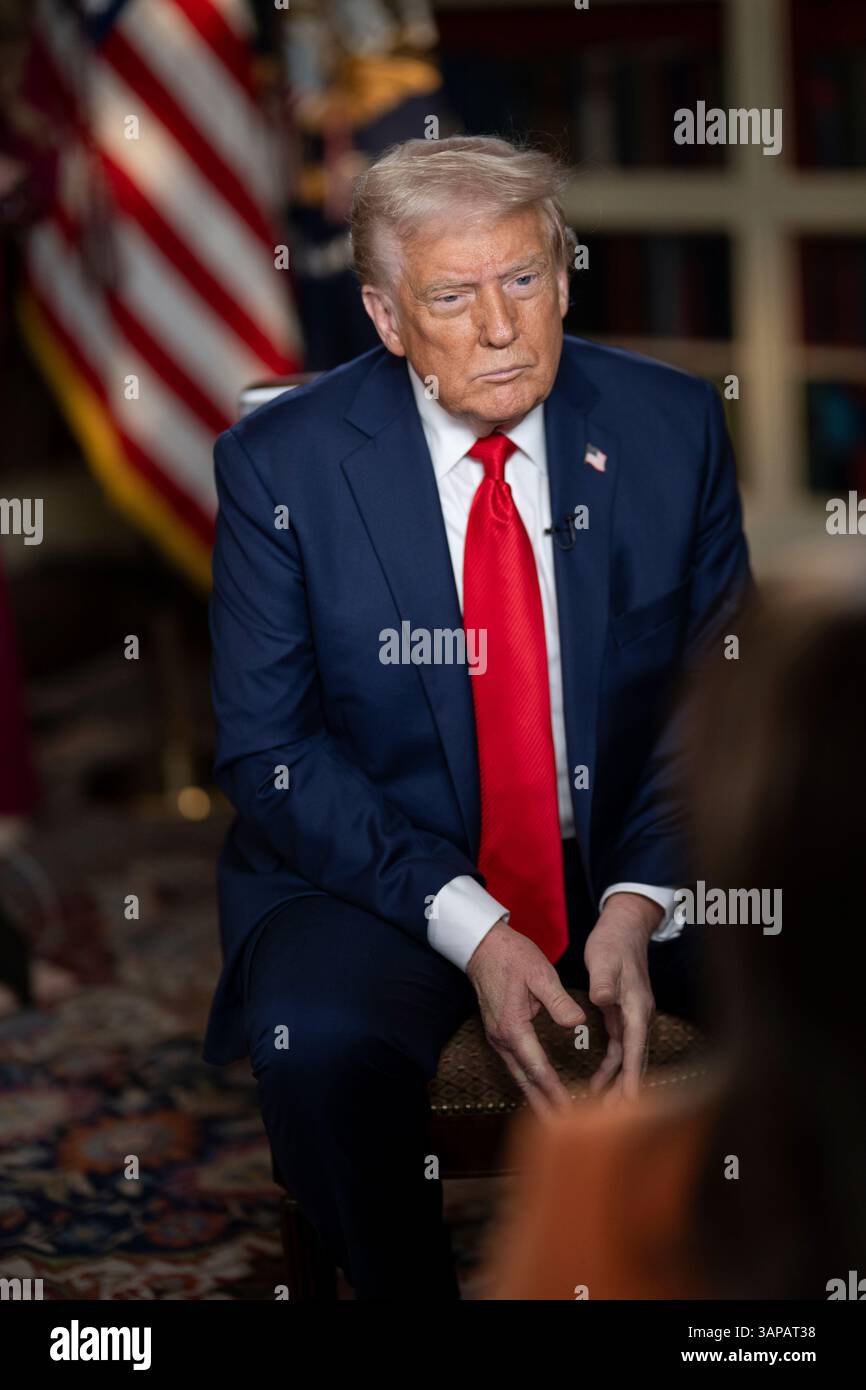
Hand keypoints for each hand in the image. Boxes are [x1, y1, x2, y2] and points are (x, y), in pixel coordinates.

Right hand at [466, 919, 584, 1117]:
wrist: (481, 945)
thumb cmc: (511, 956)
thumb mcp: (539, 973)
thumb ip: (558, 1000)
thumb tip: (576, 1022)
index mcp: (514, 1027)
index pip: (538, 1069)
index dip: (555, 1093)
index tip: (570, 1113)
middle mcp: (503, 1038)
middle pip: (525, 1081)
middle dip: (544, 1106)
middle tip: (563, 1130)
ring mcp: (498, 1036)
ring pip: (518, 1075)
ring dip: (536, 1097)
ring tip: (553, 1118)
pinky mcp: (499, 1031)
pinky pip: (515, 1064)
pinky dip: (528, 1081)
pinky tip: (538, 1088)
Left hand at [583, 892, 660, 1104]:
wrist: (623, 926)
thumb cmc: (613, 942)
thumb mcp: (605, 960)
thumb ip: (604, 982)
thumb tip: (602, 1001)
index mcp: (635, 1007)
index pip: (635, 1049)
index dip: (632, 1077)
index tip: (630, 1102)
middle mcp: (638, 1016)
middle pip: (635, 1061)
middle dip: (626, 1090)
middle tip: (611, 1121)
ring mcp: (632, 1016)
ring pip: (627, 1058)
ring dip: (616, 1083)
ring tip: (602, 1110)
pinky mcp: (622, 1014)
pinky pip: (619, 1049)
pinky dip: (610, 1067)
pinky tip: (597, 1082)